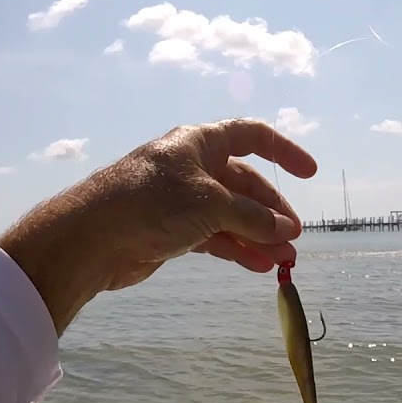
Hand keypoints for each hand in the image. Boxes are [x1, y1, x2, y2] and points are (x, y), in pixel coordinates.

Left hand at [0, 118, 317, 333]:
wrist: (92, 238)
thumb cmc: (150, 204)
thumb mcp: (211, 205)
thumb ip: (252, 217)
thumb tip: (286, 231)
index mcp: (199, 143)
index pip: (251, 136)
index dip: (282, 151)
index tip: (309, 171)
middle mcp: (192, 167)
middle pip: (244, 184)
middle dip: (271, 212)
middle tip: (293, 239)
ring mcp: (182, 200)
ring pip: (231, 215)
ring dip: (258, 236)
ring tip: (283, 261)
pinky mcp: (172, 230)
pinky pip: (215, 236)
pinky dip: (237, 249)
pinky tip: (257, 266)